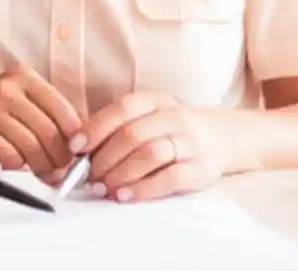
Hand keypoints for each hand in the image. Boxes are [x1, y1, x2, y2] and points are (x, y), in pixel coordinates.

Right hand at [0, 66, 82, 177]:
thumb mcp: (21, 102)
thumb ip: (50, 116)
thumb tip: (80, 148)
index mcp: (23, 77)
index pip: (64, 112)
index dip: (74, 141)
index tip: (75, 156)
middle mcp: (5, 88)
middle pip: (49, 133)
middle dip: (59, 161)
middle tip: (58, 173)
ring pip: (30, 148)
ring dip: (39, 168)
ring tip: (39, 173)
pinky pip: (7, 158)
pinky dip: (14, 167)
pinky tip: (10, 165)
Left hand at [71, 92, 226, 202]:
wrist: (221, 139)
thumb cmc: (169, 131)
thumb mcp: (147, 119)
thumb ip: (117, 129)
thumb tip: (78, 152)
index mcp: (155, 101)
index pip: (123, 109)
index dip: (96, 128)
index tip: (75, 147)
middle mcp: (174, 117)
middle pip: (133, 134)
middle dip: (104, 158)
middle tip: (87, 176)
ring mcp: (190, 143)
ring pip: (150, 154)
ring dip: (120, 173)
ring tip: (102, 187)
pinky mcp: (201, 169)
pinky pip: (171, 178)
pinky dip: (144, 188)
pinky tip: (124, 195)